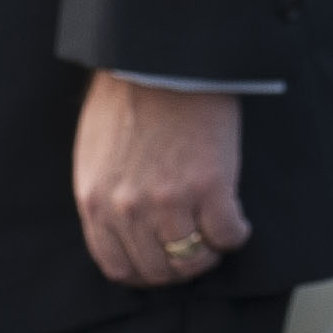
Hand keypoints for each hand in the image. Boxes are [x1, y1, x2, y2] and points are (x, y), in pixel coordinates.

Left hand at [73, 72, 250, 288]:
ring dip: (209, 252)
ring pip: (194, 258)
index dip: (144, 273)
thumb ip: (106, 195)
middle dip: (179, 265)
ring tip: (216, 234)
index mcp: (96, 201)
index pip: (118, 267)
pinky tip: (236, 219)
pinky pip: (227, 235)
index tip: (161, 263)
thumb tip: (123, 227)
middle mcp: (129, 210)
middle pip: (159, 270)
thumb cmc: (126, 97)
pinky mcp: (210, 187)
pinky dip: (236, 234)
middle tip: (195, 248)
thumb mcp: (95, 153)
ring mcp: (170, 201)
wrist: (158, 59)